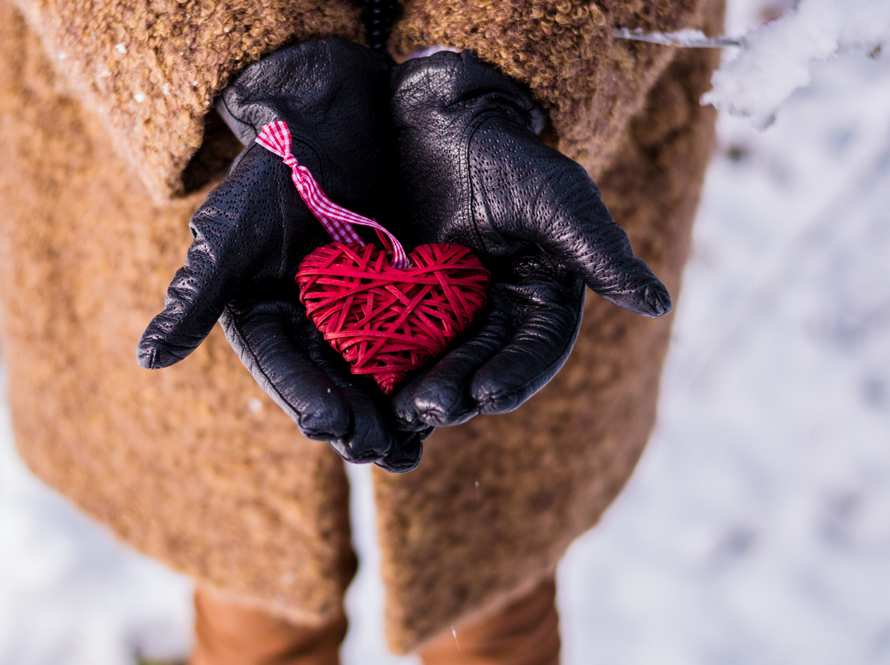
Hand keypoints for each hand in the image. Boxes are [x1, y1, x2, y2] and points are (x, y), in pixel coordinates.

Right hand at [137, 38, 426, 470]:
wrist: (328, 129)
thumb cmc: (269, 177)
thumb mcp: (231, 234)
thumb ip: (196, 294)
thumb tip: (147, 359)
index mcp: (265, 324)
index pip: (283, 372)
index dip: (306, 399)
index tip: (330, 426)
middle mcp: (309, 331)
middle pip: (332, 387)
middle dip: (355, 423)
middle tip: (381, 453)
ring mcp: (355, 319)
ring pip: (373, 379)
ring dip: (391, 417)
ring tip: (413, 451)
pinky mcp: (396, 302)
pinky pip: (412, 344)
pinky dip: (424, 374)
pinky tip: (446, 402)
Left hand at [389, 51, 671, 429]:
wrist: (442, 123)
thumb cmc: (508, 156)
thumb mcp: (557, 202)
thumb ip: (600, 253)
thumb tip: (658, 304)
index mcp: (543, 298)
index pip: (536, 349)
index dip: (515, 375)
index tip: (487, 394)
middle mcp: (500, 311)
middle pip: (484, 363)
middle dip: (460, 389)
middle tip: (431, 410)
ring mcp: (451, 309)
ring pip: (441, 360)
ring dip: (424, 387)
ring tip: (401, 410)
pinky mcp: (407, 300)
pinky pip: (400, 339)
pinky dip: (389, 364)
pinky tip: (372, 385)